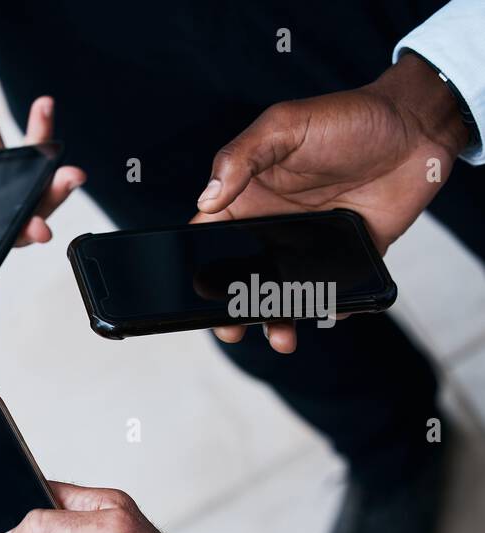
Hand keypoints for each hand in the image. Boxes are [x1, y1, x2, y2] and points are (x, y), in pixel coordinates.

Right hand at [194, 54, 471, 353]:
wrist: (417, 125)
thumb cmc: (347, 117)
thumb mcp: (284, 126)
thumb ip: (240, 157)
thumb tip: (206, 200)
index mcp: (248, 198)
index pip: (208, 238)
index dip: (199, 266)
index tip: (197, 291)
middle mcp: (274, 227)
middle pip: (241, 277)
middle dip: (233, 308)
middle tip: (234, 327)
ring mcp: (310, 245)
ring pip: (284, 292)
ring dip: (278, 318)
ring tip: (282, 335)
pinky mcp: (349, 256)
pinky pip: (333, 291)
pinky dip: (330, 308)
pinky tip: (329, 313)